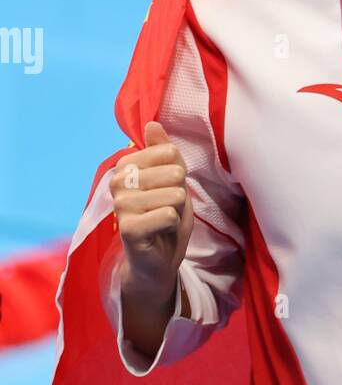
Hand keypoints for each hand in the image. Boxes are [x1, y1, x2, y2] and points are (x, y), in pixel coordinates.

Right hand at [110, 120, 193, 304]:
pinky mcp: (128, 227)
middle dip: (180, 195)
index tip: (167, 191)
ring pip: (174, 194)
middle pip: (174, 173)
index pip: (170, 153)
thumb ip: (165, 152)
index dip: (179, 175)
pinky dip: (173, 225)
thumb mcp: (173, 181)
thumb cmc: (165, 217)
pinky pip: (168, 215)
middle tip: (167, 210)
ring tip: (163, 221)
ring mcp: (120, 204)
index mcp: (126, 166)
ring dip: (177, 211)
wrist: (158, 260)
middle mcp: (118, 181)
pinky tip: (160, 232)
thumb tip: (152, 123)